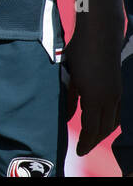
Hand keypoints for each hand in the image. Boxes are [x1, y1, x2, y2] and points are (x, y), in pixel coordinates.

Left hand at [64, 14, 122, 154]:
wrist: (100, 33)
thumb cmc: (79, 50)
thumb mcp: (68, 74)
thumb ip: (68, 96)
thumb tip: (67, 115)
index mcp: (94, 97)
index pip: (91, 128)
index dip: (85, 142)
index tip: (78, 151)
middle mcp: (109, 98)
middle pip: (103, 129)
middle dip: (93, 141)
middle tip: (82, 149)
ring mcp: (116, 93)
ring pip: (112, 122)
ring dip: (102, 133)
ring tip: (90, 139)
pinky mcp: (118, 88)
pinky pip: (116, 113)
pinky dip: (108, 122)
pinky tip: (100, 122)